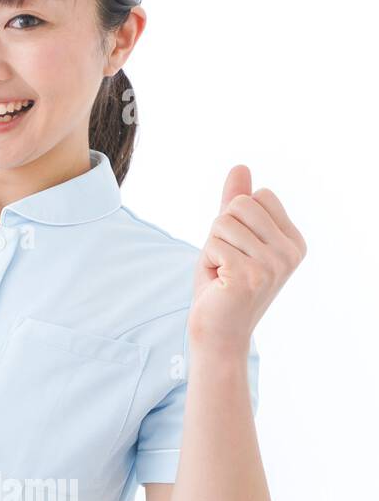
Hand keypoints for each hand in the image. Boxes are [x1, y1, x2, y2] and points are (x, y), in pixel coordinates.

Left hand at [189, 164, 306, 355]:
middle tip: (225, 262)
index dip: (233, 220)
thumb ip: (236, 203)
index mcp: (293, 241)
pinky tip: (218, 284)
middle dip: (220, 231)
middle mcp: (290, 252)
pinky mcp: (249, 275)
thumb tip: (240, 167)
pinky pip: (213, 244)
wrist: (217, 333)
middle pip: (239, 205)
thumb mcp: (230, 238)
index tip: (237, 250)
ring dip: (211, 248)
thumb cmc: (221, 286)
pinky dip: (206, 262)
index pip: (257, 196)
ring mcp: (273, 264)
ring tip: (221, 273)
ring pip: (223, 223)